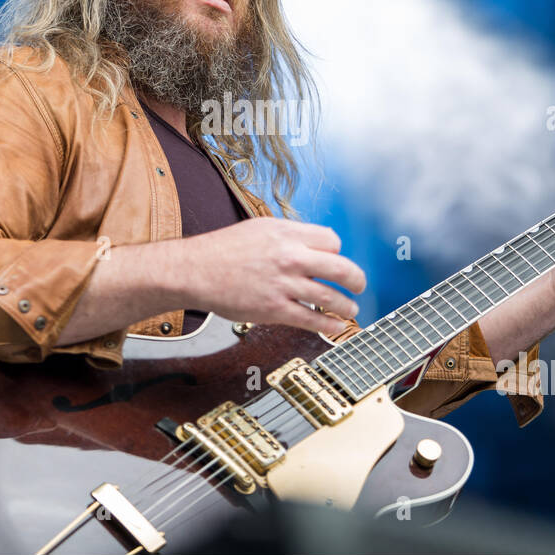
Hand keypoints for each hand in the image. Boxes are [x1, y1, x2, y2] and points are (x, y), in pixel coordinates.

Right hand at [180, 217, 365, 333]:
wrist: (195, 270)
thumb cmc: (223, 249)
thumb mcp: (260, 228)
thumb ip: (289, 235)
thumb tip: (312, 245)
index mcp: (287, 234)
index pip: (332, 240)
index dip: (337, 252)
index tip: (334, 260)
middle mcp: (290, 257)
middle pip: (341, 267)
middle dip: (357, 279)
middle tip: (359, 285)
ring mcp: (283, 284)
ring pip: (330, 297)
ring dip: (346, 305)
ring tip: (350, 309)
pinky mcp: (274, 309)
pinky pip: (311, 319)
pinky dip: (329, 325)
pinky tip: (335, 326)